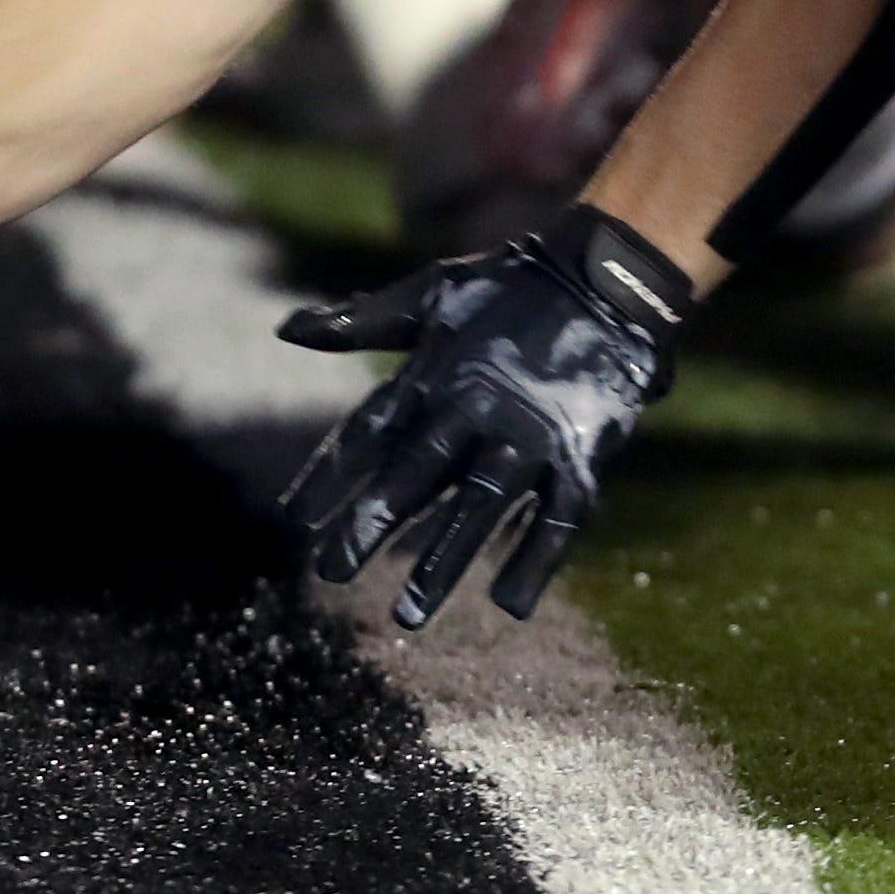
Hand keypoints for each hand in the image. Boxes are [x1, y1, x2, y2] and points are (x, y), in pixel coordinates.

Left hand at [279, 205, 690, 628]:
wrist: (608, 278)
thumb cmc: (508, 288)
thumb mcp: (431, 296)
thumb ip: (361, 321)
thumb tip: (286, 330)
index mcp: (436, 370)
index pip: (370, 429)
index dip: (330, 474)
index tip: (293, 519)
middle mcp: (478, 405)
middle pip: (415, 474)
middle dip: (372, 523)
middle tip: (330, 573)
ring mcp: (532, 432)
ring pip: (480, 504)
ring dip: (443, 559)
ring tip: (409, 615)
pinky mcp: (581, 451)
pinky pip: (558, 515)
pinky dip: (536, 558)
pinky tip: (509, 604)